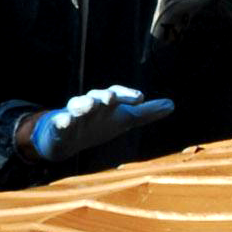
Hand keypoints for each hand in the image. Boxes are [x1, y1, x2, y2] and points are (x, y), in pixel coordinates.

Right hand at [25, 85, 174, 162]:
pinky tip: (67, 122)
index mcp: (106, 103)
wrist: (67, 138)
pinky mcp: (59, 127)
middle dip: (103, 96)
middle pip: (96, 96)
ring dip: (82, 104)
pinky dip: (63, 122)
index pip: (117, 94)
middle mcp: (90, 104)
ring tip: (89, 105)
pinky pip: (60, 123)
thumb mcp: (124, 119)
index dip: (127, 95)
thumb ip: (146, 113)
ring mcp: (73, 114)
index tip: (140, 98)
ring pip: (76, 106)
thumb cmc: (98, 124)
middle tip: (110, 97)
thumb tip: (172, 104)